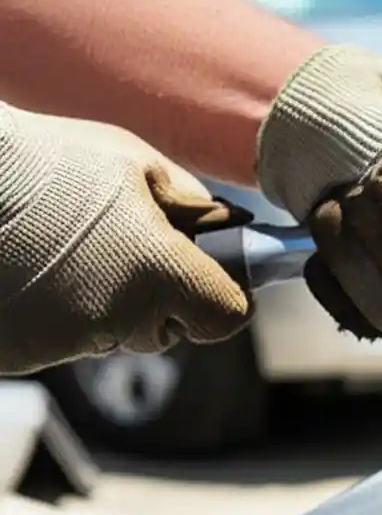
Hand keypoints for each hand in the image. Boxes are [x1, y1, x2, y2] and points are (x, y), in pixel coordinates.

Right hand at [0, 106, 250, 374]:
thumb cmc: (49, 159)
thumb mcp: (137, 163)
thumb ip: (191, 203)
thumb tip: (228, 226)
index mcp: (159, 272)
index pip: (224, 316)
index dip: (221, 298)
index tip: (209, 279)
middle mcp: (116, 318)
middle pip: (162, 329)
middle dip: (152, 297)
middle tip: (113, 247)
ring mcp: (62, 342)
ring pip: (106, 335)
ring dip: (97, 304)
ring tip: (57, 249)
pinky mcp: (17, 354)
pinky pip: (54, 341)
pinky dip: (48, 315)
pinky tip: (24, 270)